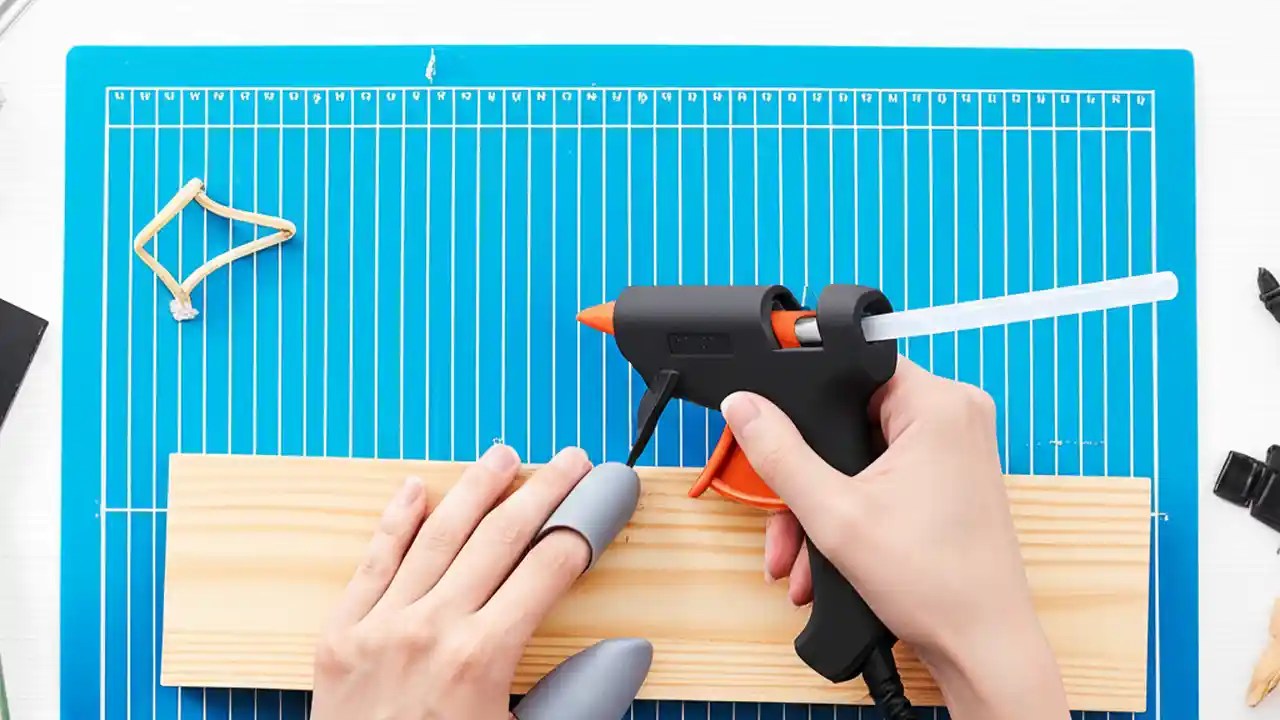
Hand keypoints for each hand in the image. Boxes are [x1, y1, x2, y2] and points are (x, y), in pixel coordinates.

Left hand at [310, 445, 649, 719]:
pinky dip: (395, 520)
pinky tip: (415, 488)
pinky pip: (373, 561)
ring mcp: (381, 625)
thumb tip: (629, 652)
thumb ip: (582, 697)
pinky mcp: (340, 633)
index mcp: (482, 656)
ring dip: (476, 488)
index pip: (549, 566)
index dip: (584, 526)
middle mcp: (432, 628)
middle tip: (569, 461)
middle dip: (544, 490)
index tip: (604, 499)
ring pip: (438, 534)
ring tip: (503, 456)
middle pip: (501, 536)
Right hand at [721, 357, 1069, 719]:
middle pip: (851, 418)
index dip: (805, 399)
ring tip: (798, 556)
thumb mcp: (833, 516)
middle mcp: (956, 416)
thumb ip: (780, 454)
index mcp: (939, 404)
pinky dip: (852, 509)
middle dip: (806, 476)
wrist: (981, 647)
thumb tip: (743, 406)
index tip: (771, 428)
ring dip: (822, 503)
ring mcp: (956, 449)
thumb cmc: (936, 584)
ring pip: (863, 454)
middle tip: (782, 520)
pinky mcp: (951, 478)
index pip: (853, 368)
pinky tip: (825, 557)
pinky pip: (885, 475)